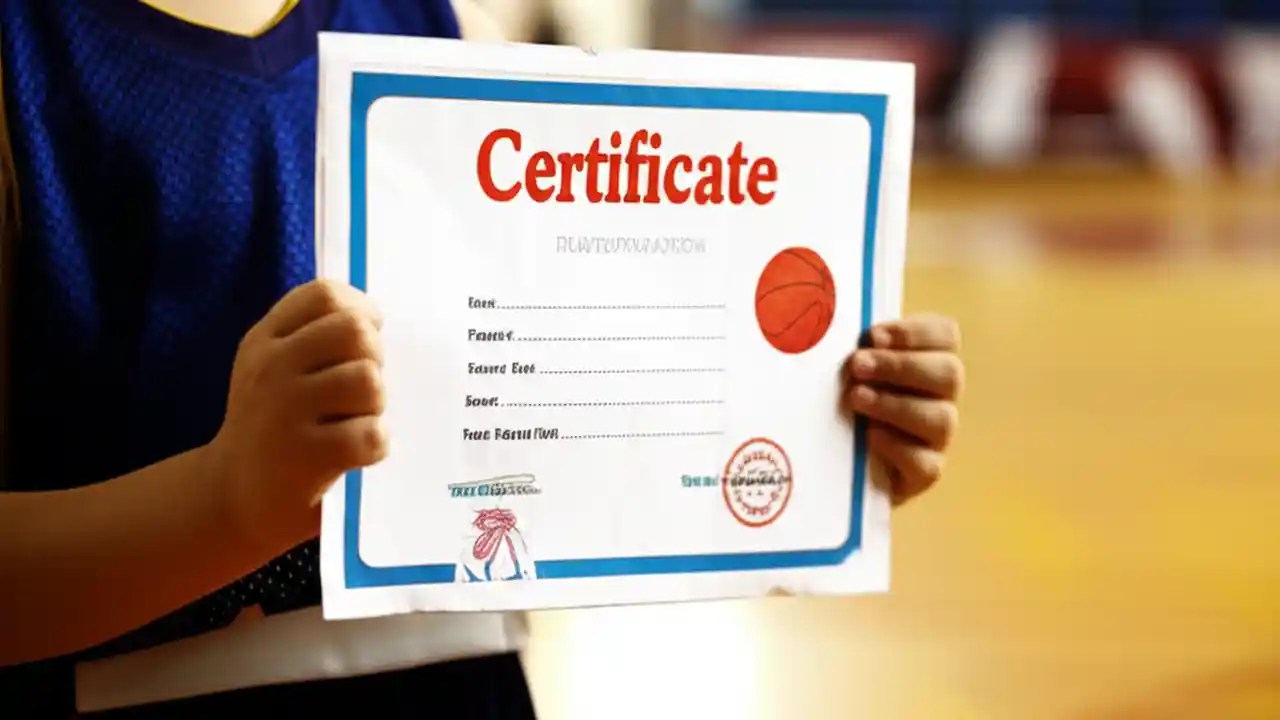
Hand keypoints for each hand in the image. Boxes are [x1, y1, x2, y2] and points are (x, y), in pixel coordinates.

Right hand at [210, 280, 387, 553]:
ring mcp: (285, 411)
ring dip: (375, 405)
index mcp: (266, 340)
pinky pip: (371, 434)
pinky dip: (375, 446)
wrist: (230, 499)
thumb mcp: (273, 371)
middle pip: (355, 330)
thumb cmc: (270, 428)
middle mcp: (271, 367)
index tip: (361, 344)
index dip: (360, 311)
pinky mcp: (306, 457)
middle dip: (374, 358)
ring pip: (368, 380)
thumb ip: (315, 338)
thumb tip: (375, 319)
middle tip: (360, 391)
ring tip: (355, 423)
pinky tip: (356, 455)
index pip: (325, 295)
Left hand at [840, 314, 961, 505]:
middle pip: (949, 373)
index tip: (873, 336)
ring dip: (894, 405)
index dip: (914, 332)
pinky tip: (868, 437)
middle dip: (900, 366)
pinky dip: (896, 446)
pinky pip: (925, 463)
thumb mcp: (845, 372)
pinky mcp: (925, 472)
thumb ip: (854, 349)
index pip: (945, 335)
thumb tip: (835, 326)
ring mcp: (936, 437)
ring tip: (856, 400)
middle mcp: (940, 397)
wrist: (834, 463)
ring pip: (941, 418)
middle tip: (858, 366)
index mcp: (927, 361)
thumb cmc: (841, 403)